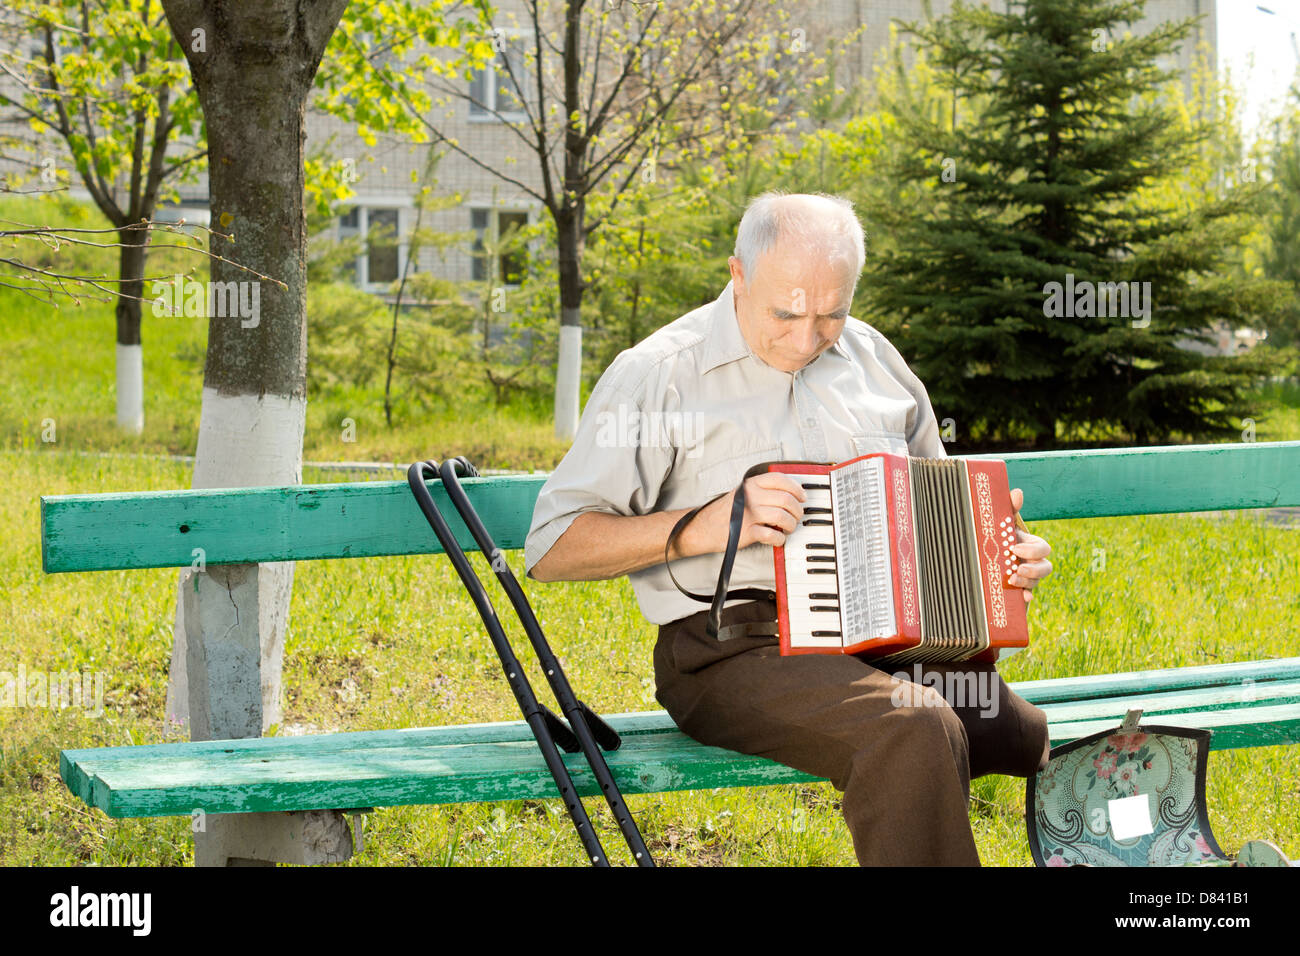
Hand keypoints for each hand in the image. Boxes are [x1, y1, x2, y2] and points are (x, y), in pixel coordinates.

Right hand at [689, 472, 805, 553]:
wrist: (703, 528)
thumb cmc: (725, 512)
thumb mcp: (741, 494)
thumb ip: (762, 492)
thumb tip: (790, 496)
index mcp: (750, 484)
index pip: (779, 479)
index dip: (796, 488)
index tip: (802, 497)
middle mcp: (750, 496)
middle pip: (785, 499)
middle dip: (797, 510)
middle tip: (797, 517)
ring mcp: (748, 514)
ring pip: (782, 516)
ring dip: (790, 525)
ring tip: (788, 528)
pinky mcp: (746, 532)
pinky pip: (772, 535)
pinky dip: (779, 539)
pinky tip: (778, 539)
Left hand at [1008, 487, 1051, 602]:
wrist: (989, 552)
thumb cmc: (1001, 535)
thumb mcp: (1004, 523)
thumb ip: (1011, 508)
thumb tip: (1018, 492)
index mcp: (1034, 545)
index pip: (1043, 549)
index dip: (1032, 550)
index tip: (1014, 548)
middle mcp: (1034, 562)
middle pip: (1046, 568)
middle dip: (1033, 569)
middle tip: (1017, 568)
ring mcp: (1029, 576)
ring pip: (1036, 582)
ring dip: (1027, 582)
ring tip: (1011, 580)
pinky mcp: (1020, 587)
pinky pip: (1029, 594)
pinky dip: (1027, 596)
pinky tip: (1022, 597)